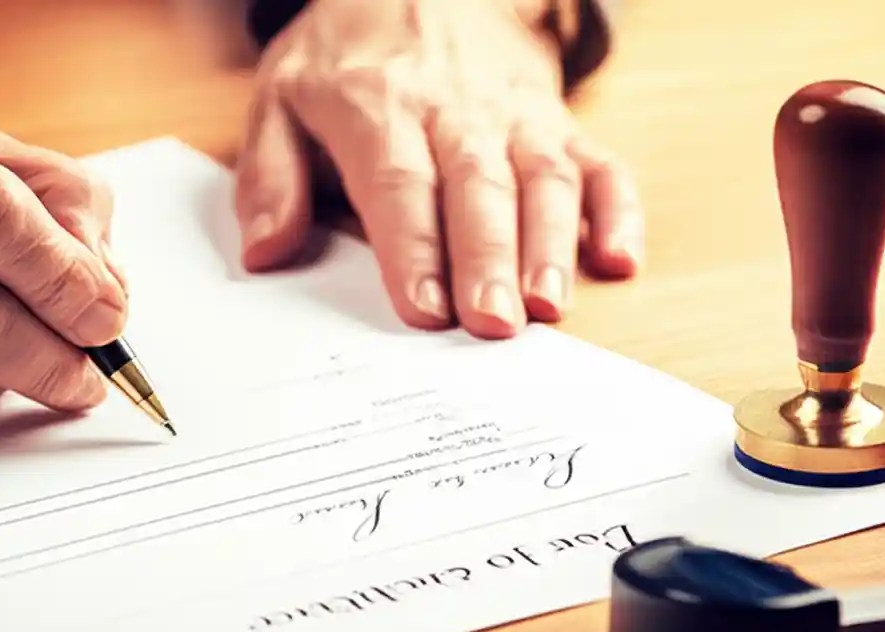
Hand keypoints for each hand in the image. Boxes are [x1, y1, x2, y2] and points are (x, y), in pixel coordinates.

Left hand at [234, 0, 643, 337]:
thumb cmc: (348, 55)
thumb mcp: (282, 97)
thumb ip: (271, 176)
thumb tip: (266, 252)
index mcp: (379, 107)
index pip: (399, 183)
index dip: (414, 248)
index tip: (423, 308)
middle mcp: (456, 111)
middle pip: (477, 187)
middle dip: (488, 259)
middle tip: (492, 323)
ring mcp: (515, 115)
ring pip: (542, 177)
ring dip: (551, 245)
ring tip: (548, 307)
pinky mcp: (556, 120)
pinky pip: (598, 162)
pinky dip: (616, 210)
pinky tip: (619, 258)